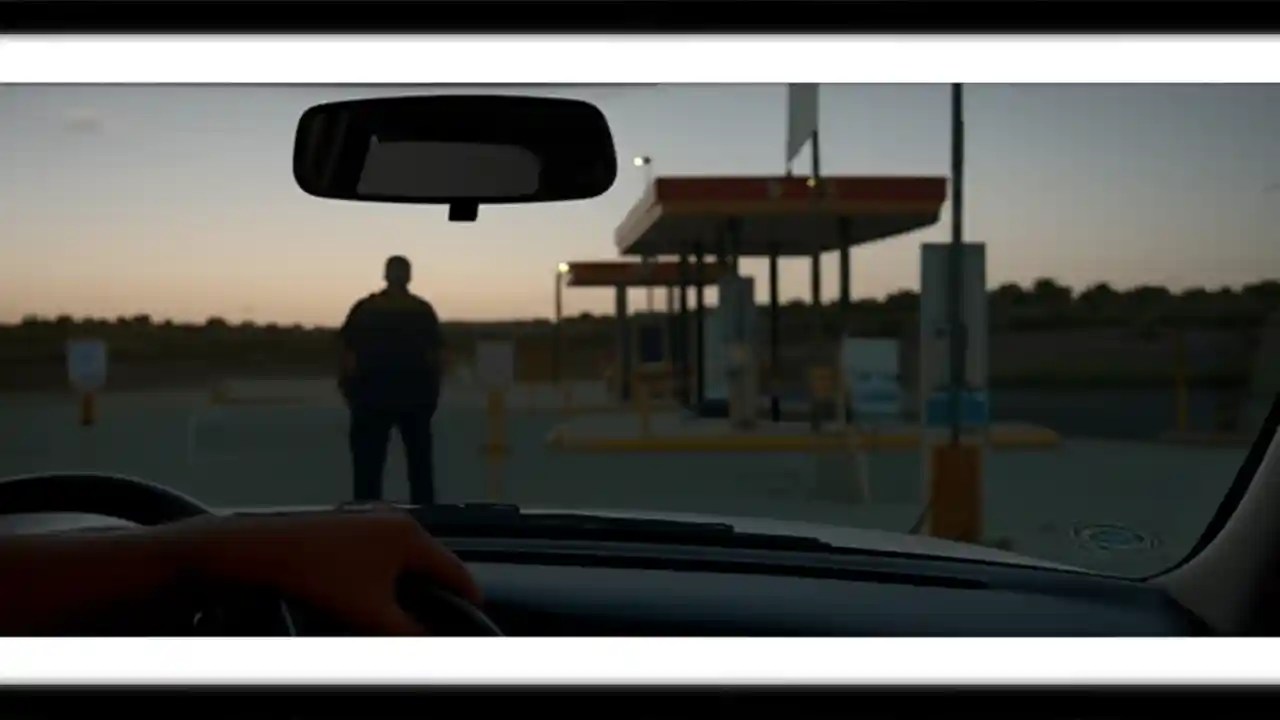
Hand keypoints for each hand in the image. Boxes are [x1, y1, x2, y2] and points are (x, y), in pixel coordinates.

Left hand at [166, 509, 479, 634]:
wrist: (264, 551)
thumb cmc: (321, 578)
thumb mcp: (371, 615)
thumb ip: (410, 633)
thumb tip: (435, 647)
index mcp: (411, 537)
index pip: (456, 571)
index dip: (468, 600)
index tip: (475, 623)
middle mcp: (397, 521)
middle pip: (433, 563)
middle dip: (438, 595)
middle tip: (440, 624)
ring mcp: (373, 520)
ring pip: (407, 560)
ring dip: (412, 587)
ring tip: (409, 614)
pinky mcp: (352, 526)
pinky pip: (386, 554)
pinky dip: (390, 576)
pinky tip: (377, 596)